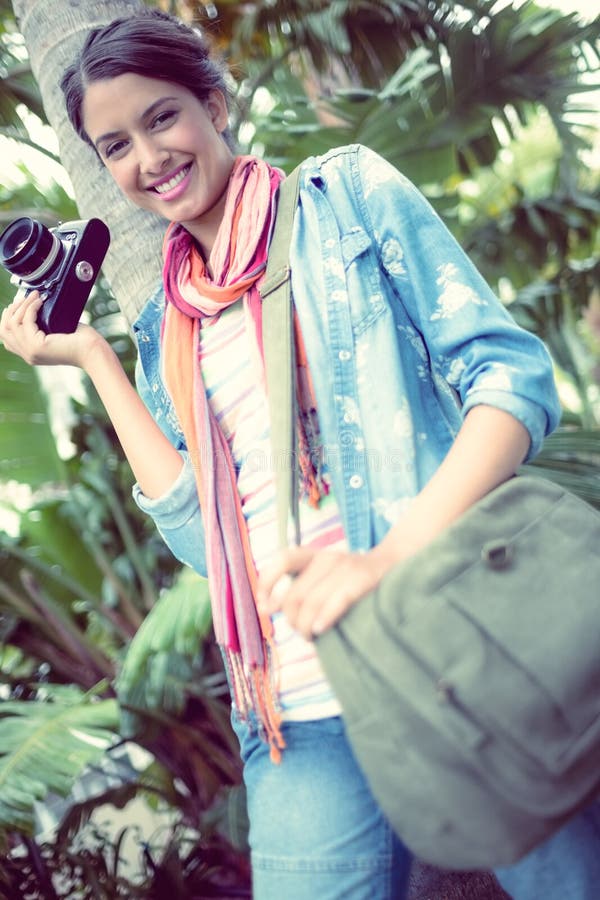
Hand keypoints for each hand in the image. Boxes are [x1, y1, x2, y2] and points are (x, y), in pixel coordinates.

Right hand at [0, 289, 100, 367]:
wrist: (92, 351)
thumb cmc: (81, 340)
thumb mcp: (55, 331)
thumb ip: (41, 325)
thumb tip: (32, 304)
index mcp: (30, 353)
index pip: (6, 337)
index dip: (8, 318)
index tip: (18, 304)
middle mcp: (28, 355)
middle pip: (4, 329)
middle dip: (12, 309)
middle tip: (25, 297)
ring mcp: (31, 352)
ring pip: (13, 323)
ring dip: (23, 305)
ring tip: (35, 296)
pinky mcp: (38, 346)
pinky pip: (26, 322)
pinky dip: (30, 308)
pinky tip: (39, 301)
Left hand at [257, 546, 388, 639]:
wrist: (394, 564)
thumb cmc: (351, 579)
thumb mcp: (323, 577)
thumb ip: (298, 589)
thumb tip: (265, 607)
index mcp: (314, 556)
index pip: (283, 561)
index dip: (268, 583)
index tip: (264, 607)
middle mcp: (327, 558)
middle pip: (294, 594)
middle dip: (292, 620)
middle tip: (300, 632)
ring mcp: (345, 567)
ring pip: (312, 602)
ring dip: (306, 627)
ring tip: (311, 636)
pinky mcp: (362, 579)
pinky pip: (336, 601)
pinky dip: (325, 618)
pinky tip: (321, 629)